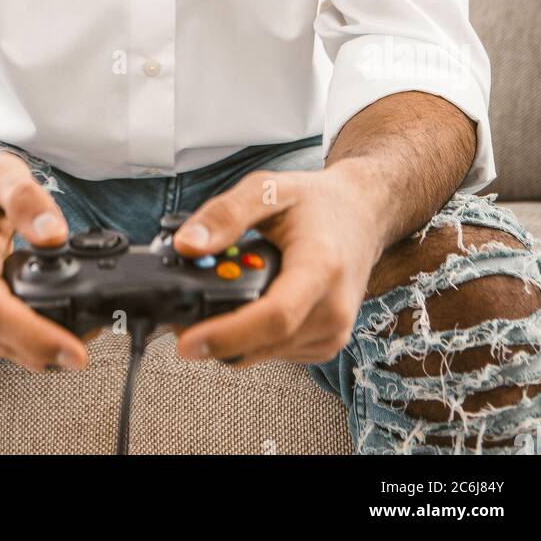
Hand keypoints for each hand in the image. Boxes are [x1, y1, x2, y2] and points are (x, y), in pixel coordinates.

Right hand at [0, 150, 91, 373]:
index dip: (37, 337)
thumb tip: (54, 235)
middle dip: (59, 344)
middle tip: (101, 325)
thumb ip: (26, 198)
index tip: (77, 352)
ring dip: (51, 347)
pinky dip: (38, 343)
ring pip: (15, 354)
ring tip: (86, 318)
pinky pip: (10, 351)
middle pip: (12, 343)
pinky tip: (57, 321)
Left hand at [171, 166, 382, 366]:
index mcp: (322, 266)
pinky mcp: (326, 344)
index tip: (187, 342)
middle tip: (180, 310)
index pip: (274, 316)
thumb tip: (186, 245)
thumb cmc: (318, 203)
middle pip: (262, 342)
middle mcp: (333, 308)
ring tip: (216, 293)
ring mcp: (332, 332)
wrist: (361, 215)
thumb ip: (225, 214)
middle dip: (214, 333)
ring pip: (263, 352)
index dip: (227, 334)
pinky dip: (251, 334)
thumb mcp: (268, 188)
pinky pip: (274, 351)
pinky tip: (246, 302)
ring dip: (231, 334)